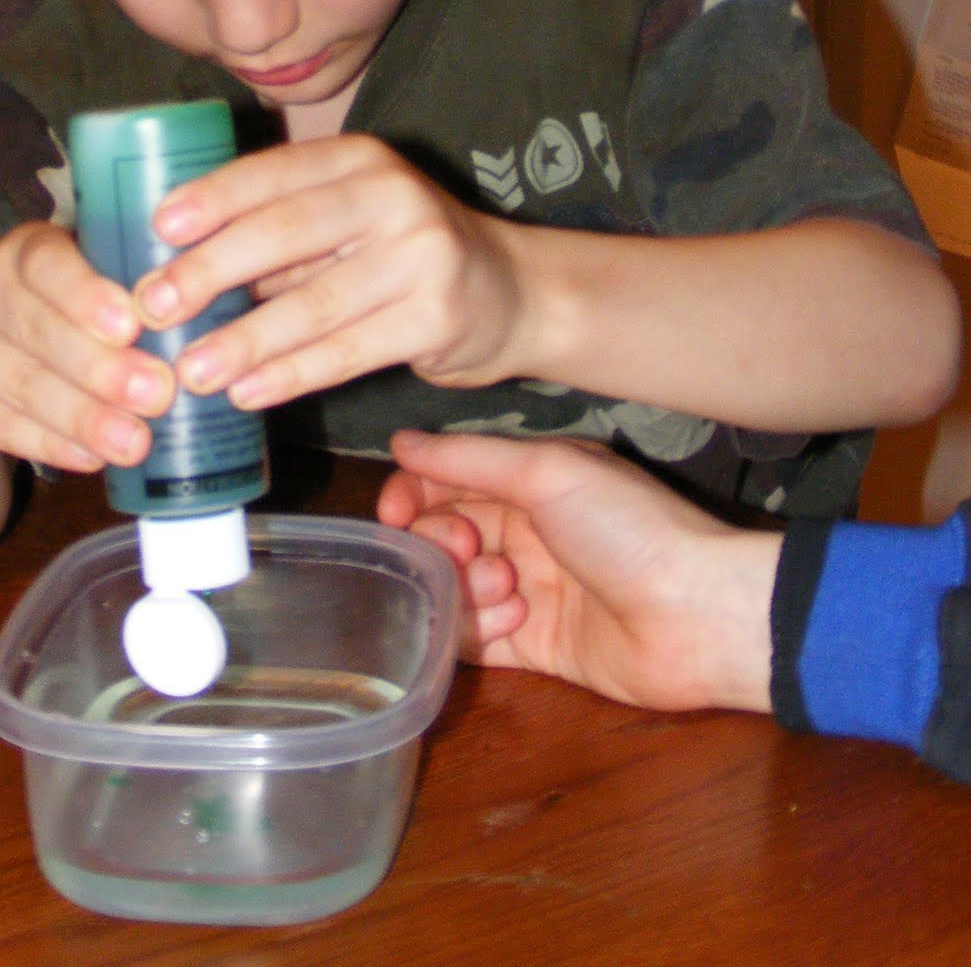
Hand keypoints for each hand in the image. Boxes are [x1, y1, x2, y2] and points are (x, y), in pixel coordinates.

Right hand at [0, 221, 173, 472]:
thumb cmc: (57, 321)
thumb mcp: (87, 293)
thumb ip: (131, 301)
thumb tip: (204, 336)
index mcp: (26, 247)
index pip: (49, 261)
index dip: (87, 294)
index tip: (133, 324)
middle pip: (42, 330)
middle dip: (104, 368)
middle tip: (159, 393)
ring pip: (24, 383)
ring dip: (85, 416)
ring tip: (136, 441)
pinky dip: (50, 444)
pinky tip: (90, 458)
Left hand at [136, 135, 527, 408]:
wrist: (511, 293)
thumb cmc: (402, 256)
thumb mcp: (348, 219)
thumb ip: (280, 233)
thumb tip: (176, 270)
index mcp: (357, 160)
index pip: (272, 173)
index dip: (211, 199)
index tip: (156, 230)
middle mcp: (391, 196)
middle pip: (284, 233)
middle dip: (210, 272)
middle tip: (153, 309)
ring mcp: (421, 254)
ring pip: (312, 303)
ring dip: (243, 341)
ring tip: (190, 371)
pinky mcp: (438, 317)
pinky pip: (348, 351)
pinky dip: (292, 374)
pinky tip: (248, 393)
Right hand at [378, 429, 779, 712]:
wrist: (698, 614)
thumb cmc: (628, 528)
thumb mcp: (548, 473)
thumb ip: (468, 459)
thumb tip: (399, 441)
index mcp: (534, 480)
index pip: (449, 479)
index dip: (413, 493)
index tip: (392, 513)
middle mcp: (527, 530)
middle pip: (445, 533)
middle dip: (438, 540)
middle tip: (460, 549)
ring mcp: (529, 590)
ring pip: (455, 586)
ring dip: (465, 585)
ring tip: (504, 588)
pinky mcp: (535, 647)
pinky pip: (477, 639)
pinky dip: (479, 629)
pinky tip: (513, 618)